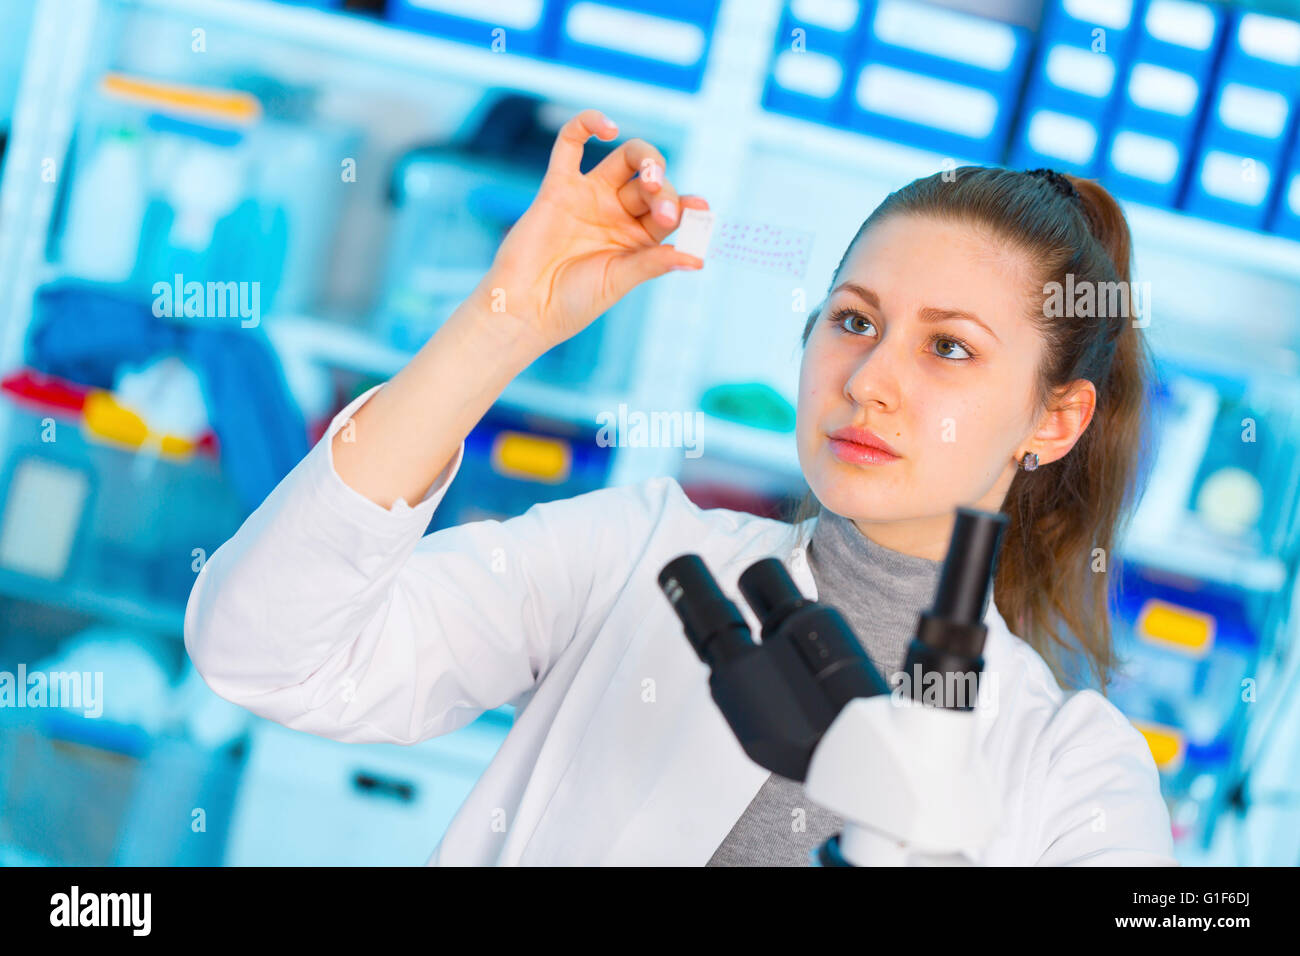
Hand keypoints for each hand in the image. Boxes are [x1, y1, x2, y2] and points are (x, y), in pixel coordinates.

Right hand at [472, 108, 706, 353]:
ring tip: (651, 176)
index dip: (687, 207)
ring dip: (645, 158)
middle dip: (664, 192)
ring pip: (624, 160)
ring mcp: (589, 197)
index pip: (671, 211)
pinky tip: (608, 127)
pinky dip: (587, 124)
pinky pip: (570, 144)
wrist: (525, 307)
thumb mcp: (619, 281)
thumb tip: (698, 258)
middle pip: (652, 184)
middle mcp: (617, 213)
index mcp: (638, 238)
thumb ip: (654, 262)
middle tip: (665, 211)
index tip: (701, 209)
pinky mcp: (558, 186)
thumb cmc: (573, 302)